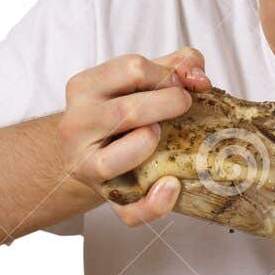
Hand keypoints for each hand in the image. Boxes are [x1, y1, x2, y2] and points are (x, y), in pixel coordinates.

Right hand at [59, 47, 210, 225]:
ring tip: (163, 137)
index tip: (182, 85)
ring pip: (114, 161)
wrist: (89, 148)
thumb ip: (174, 65)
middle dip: (170, 105)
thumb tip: (198, 76)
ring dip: (149, 145)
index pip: (132, 69)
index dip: (168, 75)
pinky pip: (129, 210)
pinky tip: (172, 185)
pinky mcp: (104, 195)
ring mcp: (84, 164)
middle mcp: (76, 125)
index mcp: (84, 87)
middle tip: (185, 106)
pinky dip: (156, 202)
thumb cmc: (122, 109)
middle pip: (128, 111)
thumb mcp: (140, 79)